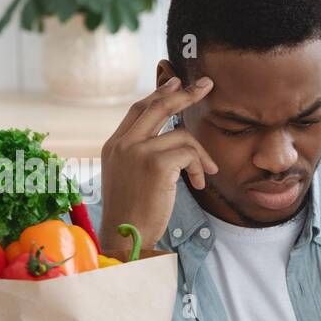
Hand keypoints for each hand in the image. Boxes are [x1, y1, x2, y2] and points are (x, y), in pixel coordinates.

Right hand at [98, 76, 219, 251]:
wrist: (126, 238)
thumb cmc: (133, 216)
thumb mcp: (131, 179)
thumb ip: (142, 156)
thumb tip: (172, 142)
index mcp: (114, 146)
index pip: (139, 109)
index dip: (159, 94)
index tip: (176, 82)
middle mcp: (122, 144)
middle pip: (157, 106)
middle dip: (184, 93)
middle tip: (207, 85)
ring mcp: (137, 152)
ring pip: (181, 135)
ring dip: (201, 154)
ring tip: (205, 174)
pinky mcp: (156, 164)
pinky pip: (189, 153)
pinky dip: (200, 168)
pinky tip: (198, 185)